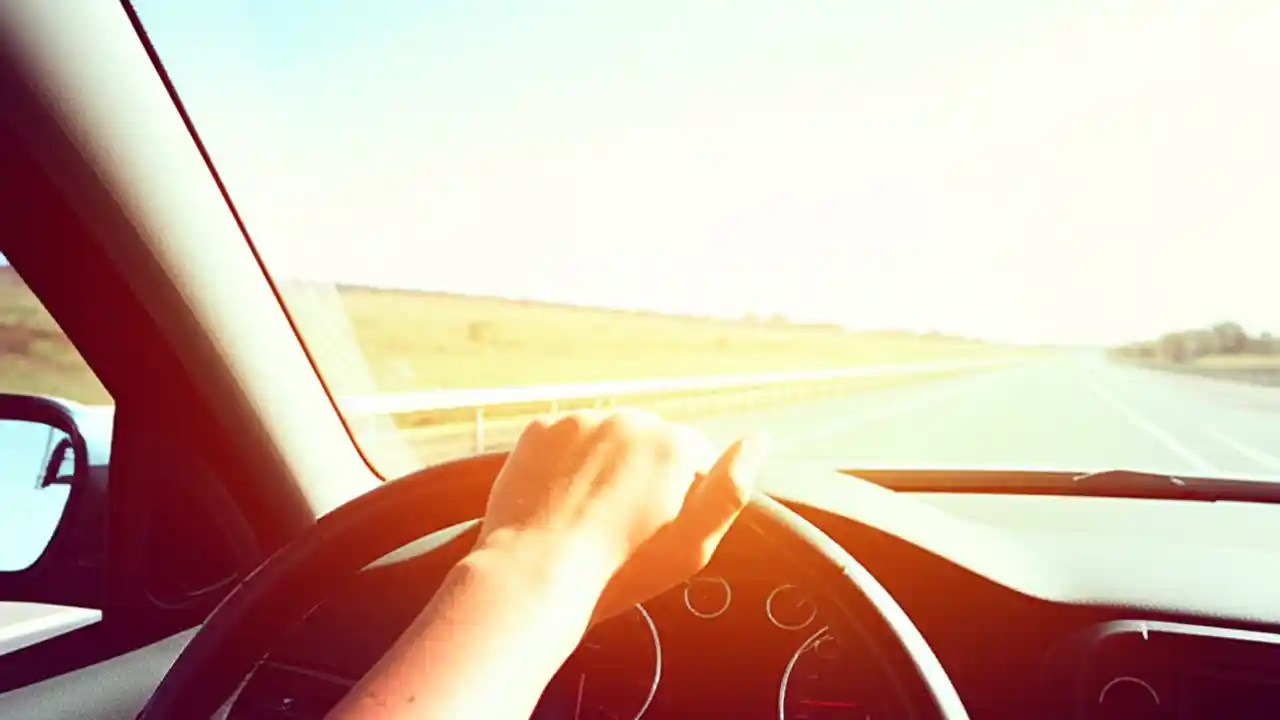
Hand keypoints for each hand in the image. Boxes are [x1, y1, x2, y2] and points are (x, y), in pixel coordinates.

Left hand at [475, 410, 768, 621]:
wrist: (535, 574)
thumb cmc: (621, 569)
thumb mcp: (694, 543)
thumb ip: (733, 487)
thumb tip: (760, 438)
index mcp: (673, 443)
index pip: (693, 455)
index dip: (681, 492)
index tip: (659, 525)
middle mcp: (629, 418)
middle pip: (648, 440)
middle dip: (642, 470)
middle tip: (621, 521)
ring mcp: (579, 420)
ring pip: (605, 436)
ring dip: (603, 462)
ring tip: (587, 511)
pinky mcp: (539, 430)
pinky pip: (564, 439)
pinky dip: (565, 462)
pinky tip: (560, 499)